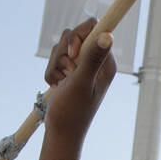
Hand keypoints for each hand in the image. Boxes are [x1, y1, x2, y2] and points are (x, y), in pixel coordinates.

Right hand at [38, 18, 115, 159]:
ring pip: (61, 46)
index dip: (79, 35)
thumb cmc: (73, 112)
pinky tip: (57, 87)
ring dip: (55, 65)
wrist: (60, 132)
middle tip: (67, 74)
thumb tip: (108, 35)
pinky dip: (51, 72)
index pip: (94, 27)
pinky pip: (54, 57)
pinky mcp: (69, 71)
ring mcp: (81, 65)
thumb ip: (92, 58)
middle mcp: (95, 60)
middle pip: (74, 33)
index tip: (74, 53)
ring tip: (61, 83)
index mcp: (105, 61)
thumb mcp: (82, 83)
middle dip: (63, 53)